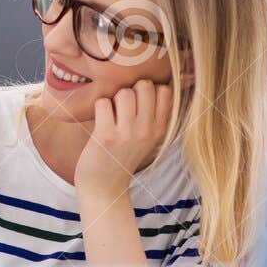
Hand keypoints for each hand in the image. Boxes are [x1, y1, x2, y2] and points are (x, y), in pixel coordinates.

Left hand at [74, 80, 172, 197]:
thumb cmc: (122, 155)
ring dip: (113, 98)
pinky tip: (100, 121)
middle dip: (130, 90)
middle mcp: (147, 130)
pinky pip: (103, 103)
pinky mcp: (106, 136)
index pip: (165, 91)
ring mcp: (127, 134)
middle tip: (122, 107)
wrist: (104, 187)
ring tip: (111, 114)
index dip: (149, 89)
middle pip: (145, 85)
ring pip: (124, 92)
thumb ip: (155, 113)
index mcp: (160, 129)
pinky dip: (98, 107)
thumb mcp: (147, 137)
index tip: (139, 102)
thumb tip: (168, 79)